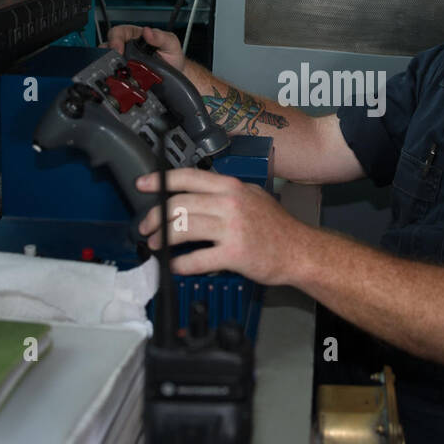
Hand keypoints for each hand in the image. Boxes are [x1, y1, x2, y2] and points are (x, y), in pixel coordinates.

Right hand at [105, 24, 185, 71]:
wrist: (177, 75)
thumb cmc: (172, 56)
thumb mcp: (171, 43)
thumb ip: (161, 37)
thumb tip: (148, 32)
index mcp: (134, 35)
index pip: (117, 32)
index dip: (114, 39)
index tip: (118, 49)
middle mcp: (126, 47)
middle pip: (108, 48)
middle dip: (107, 55)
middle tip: (114, 64)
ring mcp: (124, 62)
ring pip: (107, 62)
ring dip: (108, 67)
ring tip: (116, 74)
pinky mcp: (124, 76)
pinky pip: (114, 76)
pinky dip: (114, 79)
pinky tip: (119, 82)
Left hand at [135, 169, 309, 285]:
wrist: (299, 251)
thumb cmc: (276, 227)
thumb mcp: (251, 197)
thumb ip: (224, 193)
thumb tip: (192, 196)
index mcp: (231, 187)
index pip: (188, 178)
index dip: (161, 180)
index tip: (143, 185)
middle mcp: (230, 203)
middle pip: (179, 204)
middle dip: (155, 217)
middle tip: (147, 227)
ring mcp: (232, 228)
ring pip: (183, 228)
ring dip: (163, 238)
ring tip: (157, 245)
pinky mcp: (234, 253)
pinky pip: (197, 258)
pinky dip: (180, 263)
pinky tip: (175, 265)